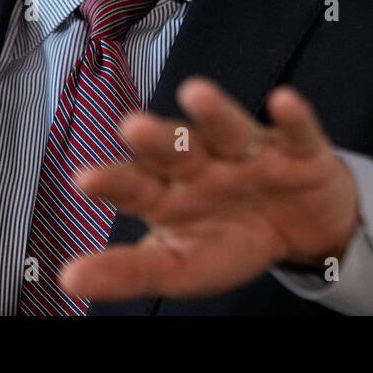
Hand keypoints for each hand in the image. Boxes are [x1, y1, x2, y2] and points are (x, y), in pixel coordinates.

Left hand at [59, 75, 360, 301]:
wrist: (303, 230)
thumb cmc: (231, 240)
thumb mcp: (180, 268)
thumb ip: (128, 272)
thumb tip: (68, 278)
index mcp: (169, 192)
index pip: (136, 186)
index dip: (113, 182)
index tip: (84, 180)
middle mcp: (204, 163)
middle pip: (177, 148)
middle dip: (158, 138)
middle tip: (133, 127)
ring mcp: (250, 153)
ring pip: (229, 129)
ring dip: (215, 113)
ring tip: (197, 94)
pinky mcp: (298, 151)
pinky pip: (296, 132)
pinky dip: (293, 118)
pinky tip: (283, 102)